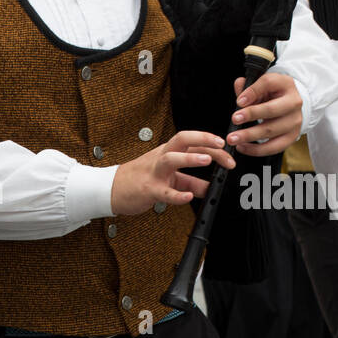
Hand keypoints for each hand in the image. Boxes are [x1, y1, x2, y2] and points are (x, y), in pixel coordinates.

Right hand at [110, 130, 234, 215]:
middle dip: (204, 140)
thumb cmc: (138, 180)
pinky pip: (164, 192)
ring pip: (172, 159)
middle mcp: (161, 158)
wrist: (111, 189)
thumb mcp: (168, 179)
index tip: (226, 146)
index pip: (191, 140)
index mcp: (167, 152)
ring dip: (190, 158)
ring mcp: (154, 173)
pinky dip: (177, 195)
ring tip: (207, 161)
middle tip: (222, 147)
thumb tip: (210, 187)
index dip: (210, 141)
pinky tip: (188, 197)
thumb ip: (190, 182)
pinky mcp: (149, 190)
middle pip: (183, 140)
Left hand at [228, 73, 302, 155]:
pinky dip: (256, 150)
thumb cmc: (273, 95)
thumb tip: (239, 84)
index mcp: (285, 84)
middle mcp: (293, 102)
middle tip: (234, 119)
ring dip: (249, 135)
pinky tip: (242, 147)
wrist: (291, 107)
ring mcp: (294, 121)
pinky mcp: (292, 137)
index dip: (253, 92)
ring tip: (233, 138)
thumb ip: (249, 87)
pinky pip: (273, 147)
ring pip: (271, 130)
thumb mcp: (263, 87)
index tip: (239, 101)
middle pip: (271, 109)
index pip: (269, 83)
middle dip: (251, 114)